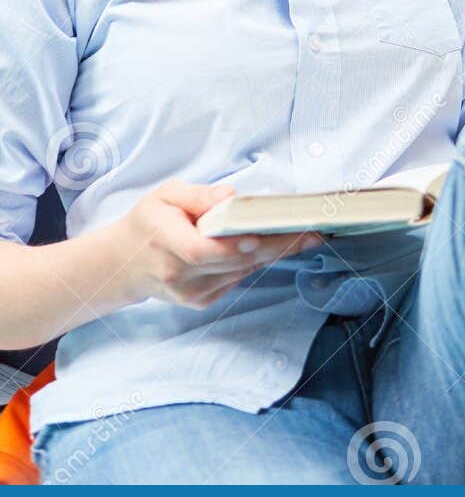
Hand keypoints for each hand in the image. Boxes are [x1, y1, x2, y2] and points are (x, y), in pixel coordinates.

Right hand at [105, 181, 319, 310]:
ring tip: (306, 234)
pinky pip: (236, 278)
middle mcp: (178, 275)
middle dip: (273, 246)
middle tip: (308, 231)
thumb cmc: (149, 222)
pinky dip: (257, 261)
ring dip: (274, 253)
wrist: (124, 264)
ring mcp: (191, 293)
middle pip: (231, 263)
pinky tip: (279, 245)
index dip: (231, 247)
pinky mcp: (201, 300)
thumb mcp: (164, 195)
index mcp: (165, 244)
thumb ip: (197, 196)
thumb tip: (229, 197)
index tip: (259, 235)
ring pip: (240, 272)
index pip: (200, 251)